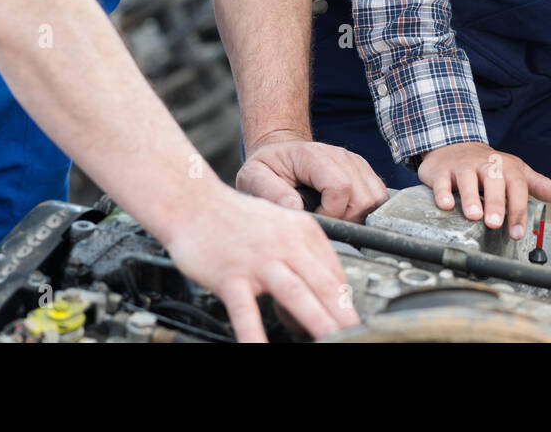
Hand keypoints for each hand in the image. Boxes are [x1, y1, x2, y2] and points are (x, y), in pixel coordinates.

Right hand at [162, 183, 358, 341]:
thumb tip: (320, 291)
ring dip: (318, 320)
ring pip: (296, 294)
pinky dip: (255, 333)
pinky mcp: (231, 276)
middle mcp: (285, 244)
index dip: (345, 301)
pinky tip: (261, 348)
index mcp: (303, 231)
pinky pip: (246, 310)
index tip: (351, 319)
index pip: (334, 271)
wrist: (194, 203)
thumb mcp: (281, 227)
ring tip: (331, 340)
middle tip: (356, 333)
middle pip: (323, 284)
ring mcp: (258, 261)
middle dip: (343, 314)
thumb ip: (302, 257)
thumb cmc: (236, 219)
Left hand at [236, 129, 388, 221]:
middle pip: (364, 197)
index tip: (315, 218)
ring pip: (377, 198)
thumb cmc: (268, 167)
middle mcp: (341, 156)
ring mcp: (356, 163)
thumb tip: (295, 208)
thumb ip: (270, 191)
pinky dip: (368, 211)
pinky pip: (379, 196)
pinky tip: (346, 214)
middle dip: (347, 219)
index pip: (340, 186)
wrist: (281, 152)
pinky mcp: (364, 172)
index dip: (331, 212)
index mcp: (314, 156)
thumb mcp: (253, 177)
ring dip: (360, 217)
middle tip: (326, 223)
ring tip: (336, 219)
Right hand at [417, 142, 550, 238]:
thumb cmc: (491, 168)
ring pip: (466, 180)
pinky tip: (445, 205)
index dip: (518, 210)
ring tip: (474, 216)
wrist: (456, 147)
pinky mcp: (442, 170)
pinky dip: (442, 192)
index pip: (517, 187)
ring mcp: (463, 166)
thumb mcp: (517, 173)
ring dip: (470, 198)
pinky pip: (441, 180)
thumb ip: (540, 185)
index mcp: (506, 168)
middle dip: (495, 203)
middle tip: (495, 224)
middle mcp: (485, 166)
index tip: (516, 233)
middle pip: (493, 181)